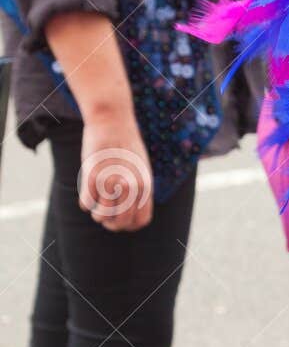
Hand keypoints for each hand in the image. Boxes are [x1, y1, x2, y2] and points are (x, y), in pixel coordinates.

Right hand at [79, 112, 153, 230]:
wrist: (112, 120)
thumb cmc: (125, 144)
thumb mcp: (140, 168)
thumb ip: (137, 190)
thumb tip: (126, 211)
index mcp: (145, 186)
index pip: (139, 221)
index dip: (127, 225)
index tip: (119, 220)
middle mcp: (131, 187)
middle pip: (119, 223)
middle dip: (110, 222)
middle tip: (103, 212)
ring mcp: (112, 182)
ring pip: (101, 216)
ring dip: (96, 212)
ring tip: (96, 200)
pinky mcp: (93, 175)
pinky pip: (86, 203)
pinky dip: (85, 201)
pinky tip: (87, 192)